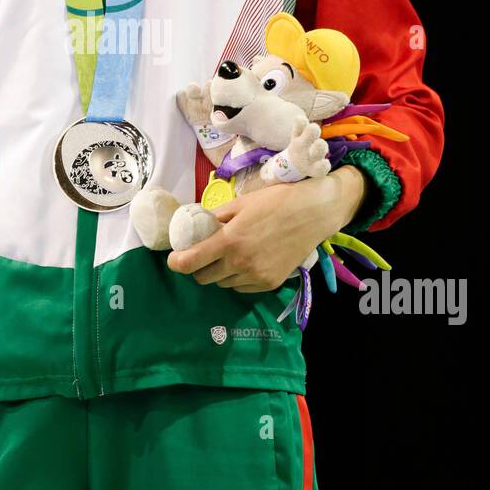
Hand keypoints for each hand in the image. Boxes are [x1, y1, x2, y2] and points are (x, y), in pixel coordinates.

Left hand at [166, 166, 367, 292]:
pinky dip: (237, 278)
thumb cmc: (276, 202)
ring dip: (219, 273)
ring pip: (222, 284)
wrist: (314, 213)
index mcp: (229, 241)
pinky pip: (241, 287)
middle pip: (203, 278)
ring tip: (229, 255)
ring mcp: (255, 277)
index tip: (175, 257)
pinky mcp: (269, 284)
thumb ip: (215, 217)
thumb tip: (194, 223)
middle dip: (197, 267)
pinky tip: (246, 262)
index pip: (189, 263)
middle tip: (203, 253)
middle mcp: (240, 264)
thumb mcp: (241, 203)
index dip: (176, 262)